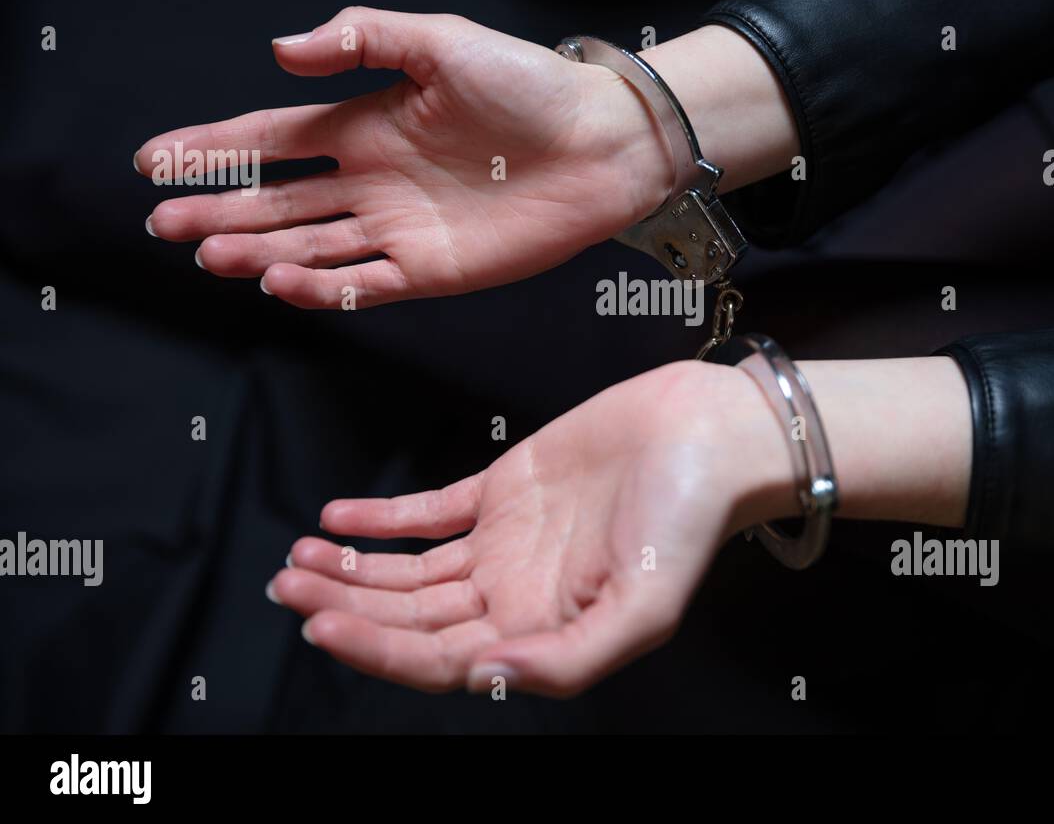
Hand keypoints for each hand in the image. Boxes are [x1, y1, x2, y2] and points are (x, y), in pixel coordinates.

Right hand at [138, 8, 673, 307]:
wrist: (600, 143)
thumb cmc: (528, 85)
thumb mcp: (440, 42)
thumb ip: (363, 39)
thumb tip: (283, 50)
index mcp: (367, 124)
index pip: (272, 139)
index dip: (213, 150)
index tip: (155, 161)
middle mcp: (373, 181)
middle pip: (278, 200)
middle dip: (218, 211)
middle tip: (166, 223)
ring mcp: (399, 228)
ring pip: (310, 246)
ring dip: (258, 251)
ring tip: (211, 254)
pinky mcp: (432, 269)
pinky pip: (365, 285)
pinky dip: (324, 288)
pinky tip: (283, 282)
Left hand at [267, 360, 795, 695]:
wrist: (708, 431)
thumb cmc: (691, 518)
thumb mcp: (646, 604)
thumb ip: (570, 657)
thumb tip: (488, 680)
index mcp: (541, 631)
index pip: (440, 660)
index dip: (376, 649)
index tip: (320, 621)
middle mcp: (514, 595)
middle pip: (411, 617)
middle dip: (345, 605)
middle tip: (287, 584)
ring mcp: (503, 543)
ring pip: (409, 570)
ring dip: (353, 567)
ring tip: (300, 555)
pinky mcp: (501, 490)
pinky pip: (428, 511)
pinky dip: (382, 518)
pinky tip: (341, 516)